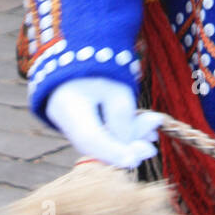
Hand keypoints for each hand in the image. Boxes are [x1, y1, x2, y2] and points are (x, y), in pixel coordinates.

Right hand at [46, 77, 163, 168]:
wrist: (84, 54)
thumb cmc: (102, 67)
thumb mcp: (117, 86)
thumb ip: (123, 116)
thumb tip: (129, 146)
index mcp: (67, 104)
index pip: (90, 138)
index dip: (113, 152)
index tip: (134, 160)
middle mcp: (62, 118)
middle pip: (95, 143)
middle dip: (126, 146)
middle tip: (151, 149)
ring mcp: (69, 122)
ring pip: (99, 141)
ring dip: (126, 140)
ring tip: (151, 138)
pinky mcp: (78, 122)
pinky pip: (100, 134)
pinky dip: (120, 135)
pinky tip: (142, 133)